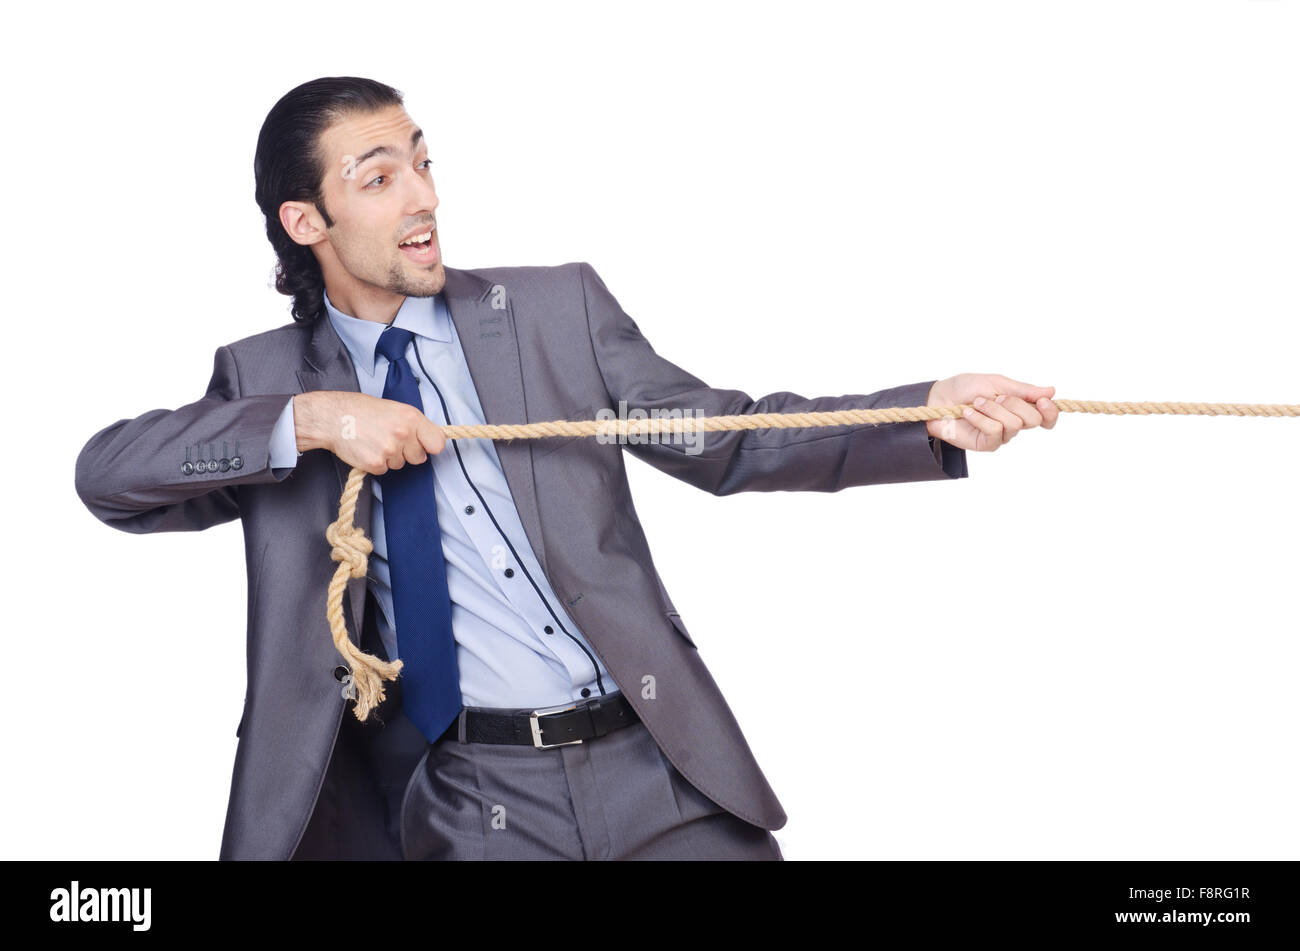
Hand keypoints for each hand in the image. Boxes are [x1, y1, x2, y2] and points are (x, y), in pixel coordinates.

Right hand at [294, 391, 446, 473]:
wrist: (333, 417)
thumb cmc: (361, 410)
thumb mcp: (394, 408)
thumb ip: (413, 424)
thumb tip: (428, 438)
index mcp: (411, 417)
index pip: (437, 442)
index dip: (430, 445)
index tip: (425, 445)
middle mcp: (403, 434)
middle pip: (419, 457)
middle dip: (408, 452)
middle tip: (389, 439)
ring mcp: (390, 450)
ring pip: (401, 464)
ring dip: (390, 458)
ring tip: (375, 441)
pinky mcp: (376, 464)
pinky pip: (385, 470)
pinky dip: (377, 464)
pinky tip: (367, 449)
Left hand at [925, 374, 1057, 451]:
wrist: (939, 398)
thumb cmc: (966, 388)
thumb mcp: (996, 382)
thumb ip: (1023, 390)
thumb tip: (1052, 390)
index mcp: (1020, 407)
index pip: (1046, 417)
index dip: (1050, 411)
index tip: (1042, 401)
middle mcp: (1014, 423)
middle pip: (1032, 420)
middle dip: (1013, 404)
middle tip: (994, 397)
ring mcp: (1000, 435)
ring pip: (1013, 424)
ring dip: (992, 408)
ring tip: (976, 403)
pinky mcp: (987, 444)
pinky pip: (994, 431)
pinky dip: (980, 419)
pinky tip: (968, 413)